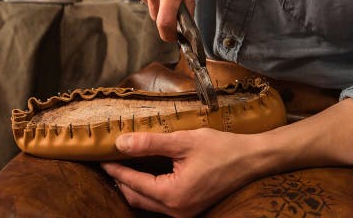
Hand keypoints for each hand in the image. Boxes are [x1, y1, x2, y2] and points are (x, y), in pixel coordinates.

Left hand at [101, 129, 261, 216]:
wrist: (251, 160)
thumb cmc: (221, 149)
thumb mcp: (183, 141)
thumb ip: (150, 144)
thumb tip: (121, 143)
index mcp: (172, 195)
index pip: (133, 182)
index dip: (115, 168)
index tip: (101, 155)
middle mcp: (176, 211)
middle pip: (136, 198)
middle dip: (120, 179)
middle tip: (109, 159)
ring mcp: (183, 213)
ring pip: (146, 202)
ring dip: (133, 185)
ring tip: (123, 163)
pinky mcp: (189, 209)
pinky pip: (160, 203)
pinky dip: (148, 188)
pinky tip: (145, 171)